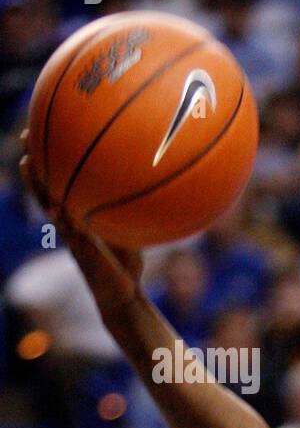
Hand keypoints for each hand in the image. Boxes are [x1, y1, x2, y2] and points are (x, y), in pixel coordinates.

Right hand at [18, 129, 142, 307]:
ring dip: (38, 187)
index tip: (40, 133)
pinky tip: (57, 206)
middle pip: (46, 191)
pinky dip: (64, 220)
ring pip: (50, 209)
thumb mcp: (127, 230)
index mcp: (77, 218)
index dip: (49, 163)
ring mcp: (73, 240)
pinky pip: (71, 234)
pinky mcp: (84, 256)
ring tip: (28, 164)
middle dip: (35, 165)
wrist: (123, 295)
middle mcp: (70, 226)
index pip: (59, 185)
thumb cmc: (124, 262)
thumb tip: (146, 185)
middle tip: (25, 138)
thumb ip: (128, 211)